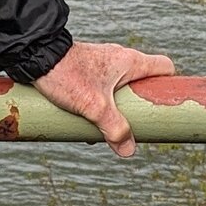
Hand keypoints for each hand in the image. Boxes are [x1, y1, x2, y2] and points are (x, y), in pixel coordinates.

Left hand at [32, 41, 175, 157]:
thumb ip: (114, 129)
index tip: (166, 108)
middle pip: (143, 83)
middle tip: (134, 126)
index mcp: (131, 61)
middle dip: (140, 107)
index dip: (171, 86)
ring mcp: (103, 64)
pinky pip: (103, 89)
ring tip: (105, 129)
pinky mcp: (87, 69)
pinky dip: (100, 104)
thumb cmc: (66, 74)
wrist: (34, 55)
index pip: (165, 67)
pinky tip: (86, 120)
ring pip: (121, 89)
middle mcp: (120, 59)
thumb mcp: (94, 107)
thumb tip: (129, 150)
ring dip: (117, 109)